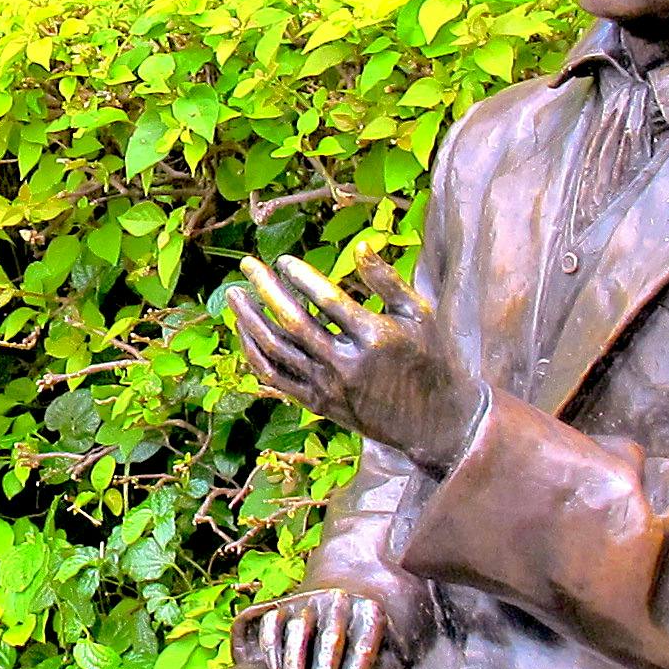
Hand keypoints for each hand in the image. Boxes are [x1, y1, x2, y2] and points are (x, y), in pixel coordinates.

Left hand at [225, 251, 486, 472]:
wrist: (434, 422)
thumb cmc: (430, 358)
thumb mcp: (418, 315)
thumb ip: (387, 280)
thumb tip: (360, 246)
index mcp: (374, 337)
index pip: (326, 300)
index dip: (300, 276)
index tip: (282, 260)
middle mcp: (346, 364)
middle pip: (293, 322)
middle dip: (265, 289)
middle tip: (247, 264)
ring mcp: (329, 387)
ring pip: (277, 351)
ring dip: (249, 321)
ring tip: (235, 295)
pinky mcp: (318, 404)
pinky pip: (275, 377)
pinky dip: (255, 354)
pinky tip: (244, 332)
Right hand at [245, 587, 406, 668]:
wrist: (354, 569)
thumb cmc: (376, 620)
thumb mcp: (396, 640)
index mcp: (370, 610)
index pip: (363, 648)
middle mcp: (339, 602)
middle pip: (330, 640)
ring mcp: (310, 600)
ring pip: (299, 630)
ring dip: (294, 662)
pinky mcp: (286, 602)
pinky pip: (273, 621)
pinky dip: (270, 643)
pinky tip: (272, 668)